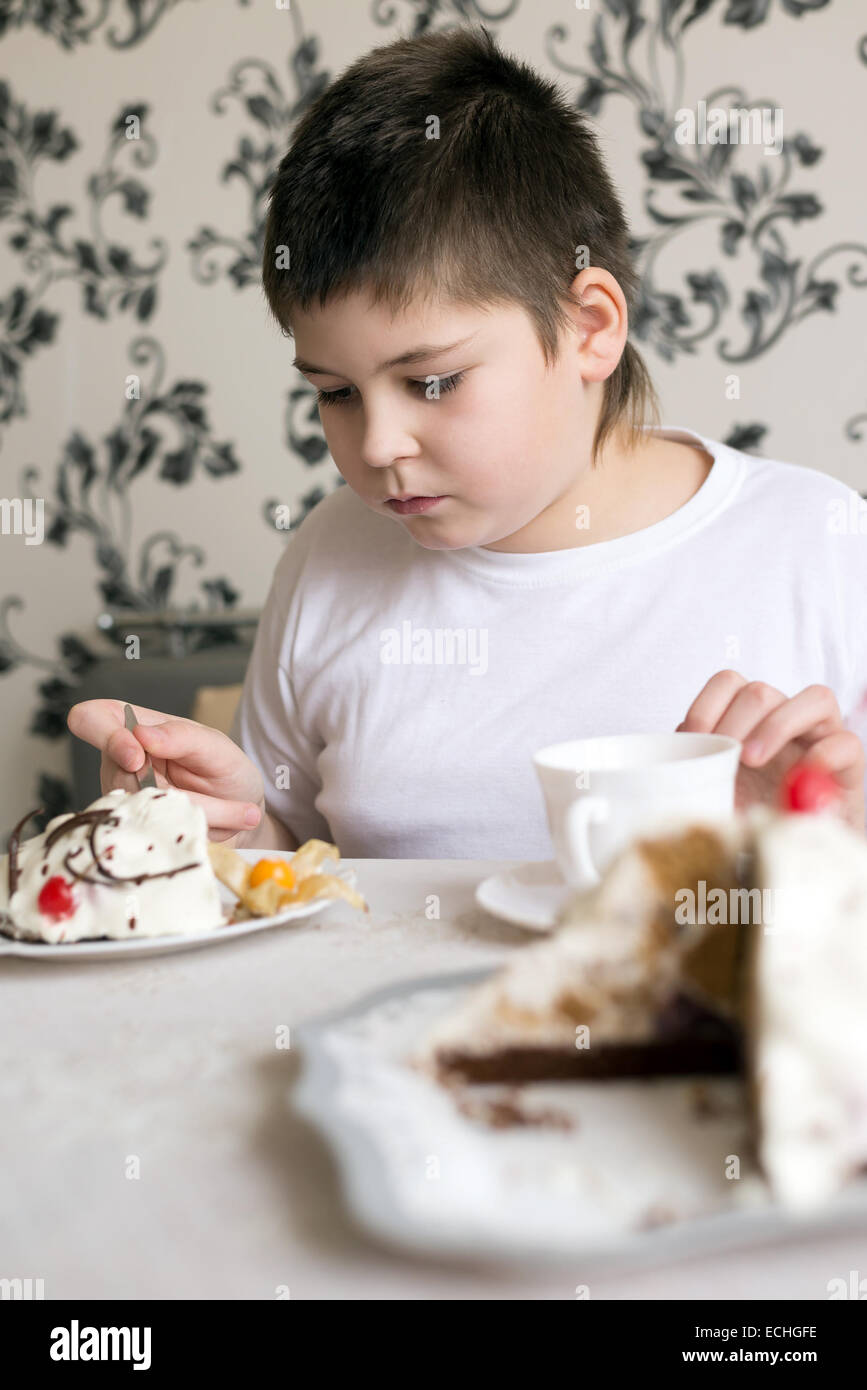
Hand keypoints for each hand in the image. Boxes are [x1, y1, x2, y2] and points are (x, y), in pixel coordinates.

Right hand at [67, 699, 264, 842]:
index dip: (105, 738)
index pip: (90, 719)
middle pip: (120, 780)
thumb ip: (180, 737)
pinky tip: (224, 827)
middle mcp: (117, 763)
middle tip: (228, 803)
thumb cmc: (222, 767)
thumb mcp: (213, 745)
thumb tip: (141, 734)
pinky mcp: (133, 829)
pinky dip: (197, 831)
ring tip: (241, 814)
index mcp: (129, 726)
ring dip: (198, 815)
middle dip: (175, 793)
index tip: (136, 758)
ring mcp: (122, 799)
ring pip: (143, 813)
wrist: (239, 807)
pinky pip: (155, 836)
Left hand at [677, 670, 865, 831]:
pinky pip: (846, 741)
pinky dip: (824, 754)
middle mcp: (785, 721)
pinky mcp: (849, 765)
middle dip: (735, 720)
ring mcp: (821, 738)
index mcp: (749, 721)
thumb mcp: (715, 794)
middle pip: (761, 691)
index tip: (692, 738)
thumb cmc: (752, 818)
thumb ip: (697, 773)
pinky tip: (798, 777)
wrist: (795, 852)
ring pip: (814, 698)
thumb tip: (669, 765)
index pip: (728, 683)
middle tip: (724, 755)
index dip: (707, 706)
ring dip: (776, 725)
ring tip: (753, 760)